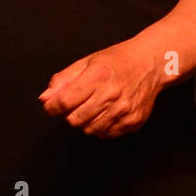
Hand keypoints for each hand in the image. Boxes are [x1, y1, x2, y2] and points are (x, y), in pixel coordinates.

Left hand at [39, 39, 162, 137]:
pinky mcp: (132, 121)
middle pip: (74, 120)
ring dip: (85, 122)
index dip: (53, 107)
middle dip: (70, 114)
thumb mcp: (86, 63)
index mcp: (97, 76)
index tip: (53, 105)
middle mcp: (111, 94)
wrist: (150, 64)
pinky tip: (106, 112)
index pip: (64, 102)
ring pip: (89, 130)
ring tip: (93, 107)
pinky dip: (101, 127)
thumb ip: (63, 80)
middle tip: (77, 104)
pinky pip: (106, 134)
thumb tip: (45, 99)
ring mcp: (123, 110)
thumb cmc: (116, 61)